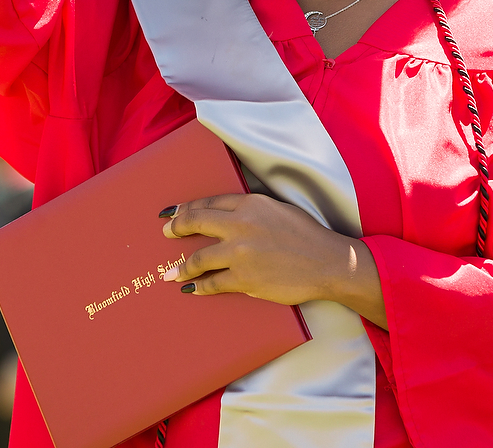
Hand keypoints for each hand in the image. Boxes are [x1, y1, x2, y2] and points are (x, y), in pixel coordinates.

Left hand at [159, 193, 386, 327]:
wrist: (327, 262)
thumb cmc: (306, 235)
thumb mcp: (276, 209)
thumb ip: (249, 210)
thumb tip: (224, 217)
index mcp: (249, 203)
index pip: (207, 203)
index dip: (185, 208)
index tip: (171, 213)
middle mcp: (240, 225)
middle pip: (196, 223)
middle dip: (176, 229)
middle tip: (165, 233)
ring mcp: (240, 253)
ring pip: (199, 258)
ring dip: (181, 267)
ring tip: (169, 273)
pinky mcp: (245, 278)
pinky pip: (213, 283)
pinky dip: (199, 286)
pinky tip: (190, 288)